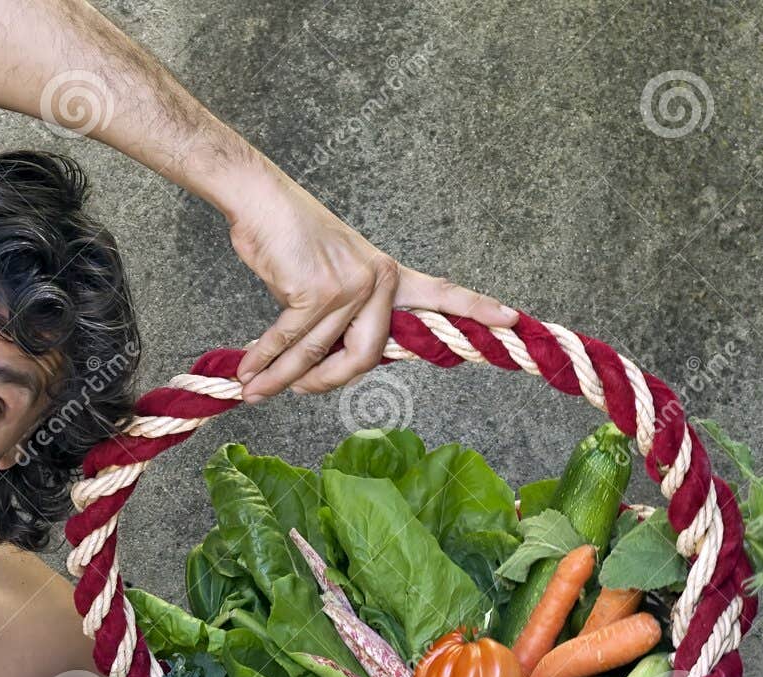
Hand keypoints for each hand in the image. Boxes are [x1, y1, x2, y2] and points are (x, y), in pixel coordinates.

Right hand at [225, 174, 517, 402]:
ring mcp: (351, 285)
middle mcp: (378, 279)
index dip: (474, 309)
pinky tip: (249, 372)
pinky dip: (266, 360)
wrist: (260, 199)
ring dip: (282, 377)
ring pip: (320, 354)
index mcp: (387, 274)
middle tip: (299, 392)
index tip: (513, 318)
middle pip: (367, 357)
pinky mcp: (318, 291)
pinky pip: (291, 342)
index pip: (438, 294)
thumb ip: (343, 317)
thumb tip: (327, 367)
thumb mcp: (328, 277)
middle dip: (328, 383)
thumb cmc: (290, 239)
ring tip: (255, 390)